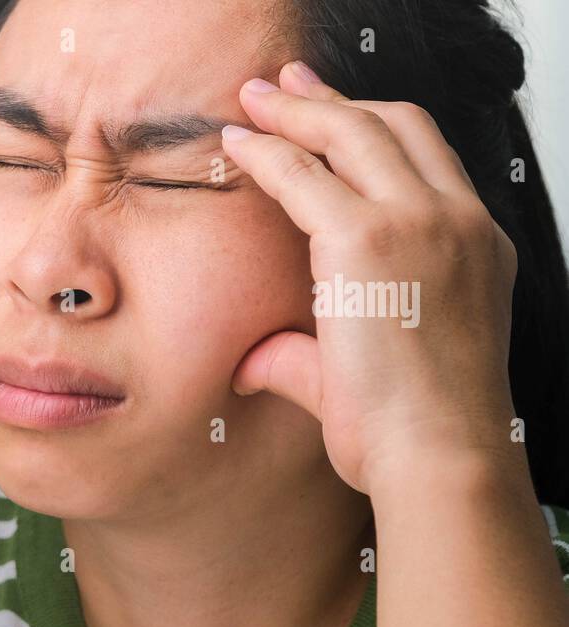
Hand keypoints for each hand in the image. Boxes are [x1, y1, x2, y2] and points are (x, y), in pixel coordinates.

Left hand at [223, 61, 519, 496]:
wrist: (440, 459)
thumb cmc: (412, 435)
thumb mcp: (370, 377)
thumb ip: (306, 357)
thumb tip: (251, 364)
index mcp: (474, 246)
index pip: (424, 160)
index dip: (371, 127)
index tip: (330, 114)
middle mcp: (458, 221)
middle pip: (395, 126)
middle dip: (333, 100)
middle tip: (284, 84)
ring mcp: (421, 223)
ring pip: (354, 134)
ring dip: (298, 110)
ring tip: (253, 97)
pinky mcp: (370, 239)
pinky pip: (305, 175)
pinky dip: (267, 152)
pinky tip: (235, 145)